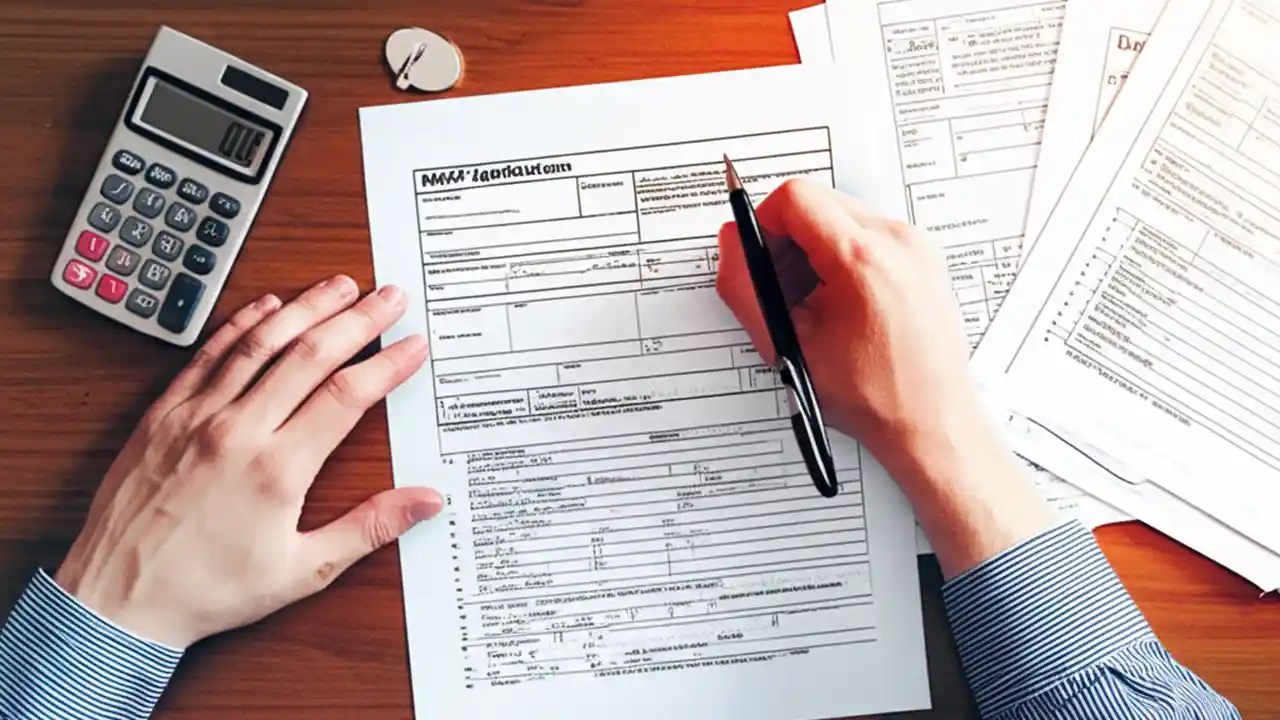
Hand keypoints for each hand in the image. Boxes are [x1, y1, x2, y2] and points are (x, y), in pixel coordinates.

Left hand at [55, 275, 442, 646]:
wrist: (116, 601)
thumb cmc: (207, 591)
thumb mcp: (301, 570)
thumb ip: (368, 528)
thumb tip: (425, 502)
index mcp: (277, 469)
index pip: (348, 395)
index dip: (387, 363)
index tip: (414, 344)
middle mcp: (237, 431)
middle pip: (311, 355)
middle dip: (359, 319)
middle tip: (389, 297)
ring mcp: (196, 417)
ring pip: (260, 343)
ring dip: (306, 307)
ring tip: (340, 286)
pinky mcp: (163, 415)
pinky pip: (207, 355)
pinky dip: (239, 324)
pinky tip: (266, 306)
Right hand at [715, 179, 1054, 576]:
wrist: (930, 422)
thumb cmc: (873, 397)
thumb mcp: (788, 345)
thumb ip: (745, 288)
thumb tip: (732, 244)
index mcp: (863, 260)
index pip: (796, 197)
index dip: (763, 223)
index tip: (759, 255)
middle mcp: (897, 242)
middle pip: (818, 202)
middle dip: (788, 240)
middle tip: (783, 289)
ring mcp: (916, 247)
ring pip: (841, 216)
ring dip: (814, 251)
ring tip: (813, 304)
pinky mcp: (923, 257)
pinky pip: (867, 234)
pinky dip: (841, 258)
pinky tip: (838, 304)